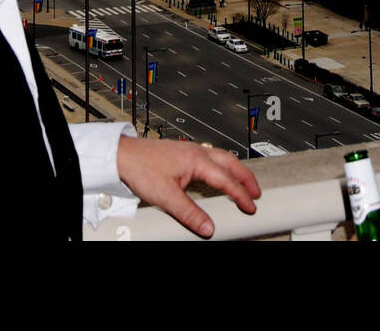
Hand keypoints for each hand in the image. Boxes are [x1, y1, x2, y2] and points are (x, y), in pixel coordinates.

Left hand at [116, 136, 260, 237]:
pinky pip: (210, 157)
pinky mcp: (183, 153)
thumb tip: (208, 227)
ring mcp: (190, 151)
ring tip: (242, 182)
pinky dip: (221, 166)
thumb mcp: (167, 197)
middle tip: (256, 192)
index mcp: (197, 160)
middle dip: (246, 177)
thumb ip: (190, 213)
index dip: (241, 194)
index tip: (251, 206)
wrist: (123, 156)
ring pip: (221, 157)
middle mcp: (196, 152)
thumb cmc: (142, 169)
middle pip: (230, 162)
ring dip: (235, 170)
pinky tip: (217, 174)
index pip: (226, 179)